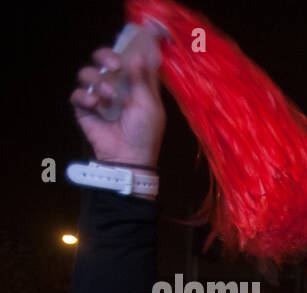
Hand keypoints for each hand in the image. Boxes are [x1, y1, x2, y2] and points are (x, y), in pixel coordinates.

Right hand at [69, 33, 165, 168]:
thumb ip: (142, 80)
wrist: (129, 156)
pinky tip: (95, 104)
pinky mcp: (85, 108)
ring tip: (109, 96)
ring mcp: (98, 96)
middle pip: (103, 60)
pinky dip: (85, 96)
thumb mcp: (149, 105)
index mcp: (134, 84)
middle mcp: (115, 86)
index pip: (127, 60)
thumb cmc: (145, 133)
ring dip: (98, 80)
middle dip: (106, 57)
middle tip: (114, 66)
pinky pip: (77, 93)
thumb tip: (138, 56)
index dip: (126, 50)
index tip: (126, 44)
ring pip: (87, 73)